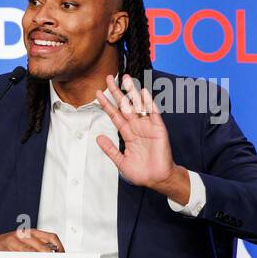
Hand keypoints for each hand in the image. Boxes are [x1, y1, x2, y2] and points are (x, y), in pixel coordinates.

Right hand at [0, 228, 63, 257]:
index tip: (64, 257)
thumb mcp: (25, 241)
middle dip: (51, 257)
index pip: (51, 237)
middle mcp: (23, 234)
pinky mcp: (5, 249)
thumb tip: (55, 256)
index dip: (59, 247)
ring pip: (30, 253)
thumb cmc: (9, 244)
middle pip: (42, 246)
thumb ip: (38, 247)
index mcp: (31, 232)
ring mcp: (14, 241)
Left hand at [94, 74, 190, 203]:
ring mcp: (147, 127)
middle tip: (109, 78)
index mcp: (127, 134)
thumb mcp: (121, 161)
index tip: (98, 93)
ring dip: (132, 92)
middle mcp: (137, 127)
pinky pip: (153, 113)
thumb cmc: (141, 172)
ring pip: (138, 106)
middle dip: (117, 92)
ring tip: (126, 79)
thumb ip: (110, 149)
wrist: (157, 179)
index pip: (115, 115)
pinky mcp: (158, 129)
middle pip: (125, 106)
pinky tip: (143, 93)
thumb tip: (98, 138)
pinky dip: (149, 102)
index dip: (107, 104)